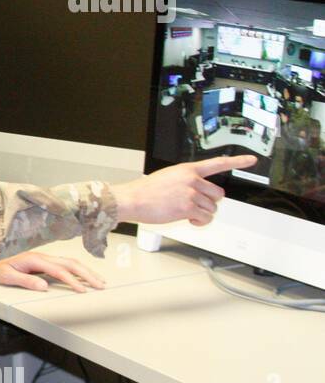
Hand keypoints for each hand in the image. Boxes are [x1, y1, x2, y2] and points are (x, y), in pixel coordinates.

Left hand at [0, 252, 107, 292]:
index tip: (83, 290)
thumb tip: (44, 286)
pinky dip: (79, 269)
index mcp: (35, 260)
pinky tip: (85, 276)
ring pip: (71, 262)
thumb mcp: (7, 276)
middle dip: (87, 274)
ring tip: (100, 281)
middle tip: (101, 285)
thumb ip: (26, 281)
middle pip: (71, 263)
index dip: (72, 281)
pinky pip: (66, 264)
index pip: (59, 271)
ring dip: (86, 271)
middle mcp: (42, 257)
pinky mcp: (45, 261)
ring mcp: (45, 258)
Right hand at [113, 155, 256, 226]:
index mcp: (188, 169)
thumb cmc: (145, 191)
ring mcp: (191, 193)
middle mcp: (192, 179)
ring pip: (212, 208)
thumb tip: (200, 194)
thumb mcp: (168, 177)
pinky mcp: (188, 207)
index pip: (218, 163)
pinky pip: (205, 218)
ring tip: (186, 212)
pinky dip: (199, 221)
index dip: (237, 162)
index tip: (251, 160)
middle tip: (195, 205)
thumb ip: (187, 181)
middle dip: (209, 202)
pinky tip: (188, 218)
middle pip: (218, 194)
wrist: (132, 199)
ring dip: (202, 213)